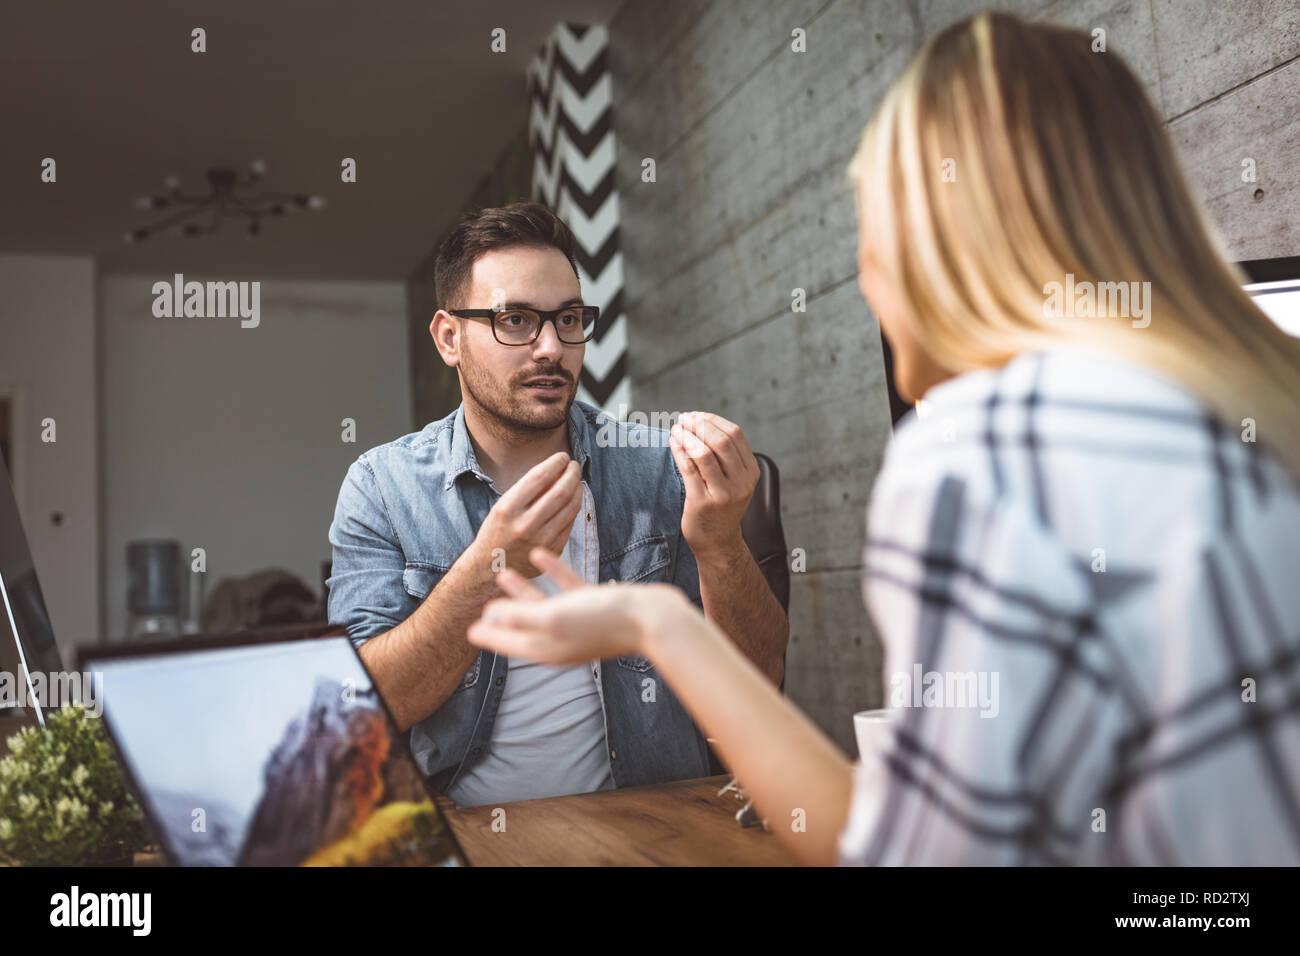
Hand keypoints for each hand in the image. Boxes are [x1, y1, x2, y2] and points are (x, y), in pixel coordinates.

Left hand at [468, 547, 689, 663]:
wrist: (651, 618)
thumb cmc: (602, 620)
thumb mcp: (553, 618)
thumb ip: (520, 616)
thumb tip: (490, 616)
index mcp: (547, 647)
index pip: (509, 643)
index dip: (488, 635)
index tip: (468, 629)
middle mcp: (561, 637)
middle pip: (522, 625)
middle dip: (501, 614)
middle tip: (480, 604)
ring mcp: (579, 621)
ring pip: (542, 604)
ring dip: (522, 589)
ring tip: (505, 574)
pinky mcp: (595, 603)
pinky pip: (566, 587)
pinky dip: (551, 572)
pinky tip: (540, 554)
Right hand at [470, 452, 582, 576]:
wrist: (490, 567)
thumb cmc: (496, 532)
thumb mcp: (502, 507)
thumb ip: (527, 491)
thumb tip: (554, 470)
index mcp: (508, 509)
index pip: (539, 477)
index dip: (555, 463)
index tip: (562, 457)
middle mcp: (525, 524)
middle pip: (559, 491)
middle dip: (571, 474)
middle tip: (574, 466)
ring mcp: (541, 540)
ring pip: (570, 507)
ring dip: (577, 490)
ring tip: (576, 481)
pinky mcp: (552, 550)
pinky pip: (570, 523)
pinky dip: (574, 508)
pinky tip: (574, 500)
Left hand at [669, 411, 758, 558]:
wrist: (717, 541)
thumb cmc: (721, 505)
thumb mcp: (734, 480)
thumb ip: (726, 456)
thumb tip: (701, 422)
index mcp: (750, 472)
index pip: (735, 434)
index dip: (713, 420)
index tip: (696, 415)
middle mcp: (740, 482)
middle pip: (721, 441)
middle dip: (699, 425)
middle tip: (684, 419)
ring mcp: (722, 494)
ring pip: (704, 454)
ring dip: (687, 436)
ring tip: (676, 429)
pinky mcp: (702, 502)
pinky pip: (688, 469)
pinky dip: (679, 451)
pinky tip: (673, 443)